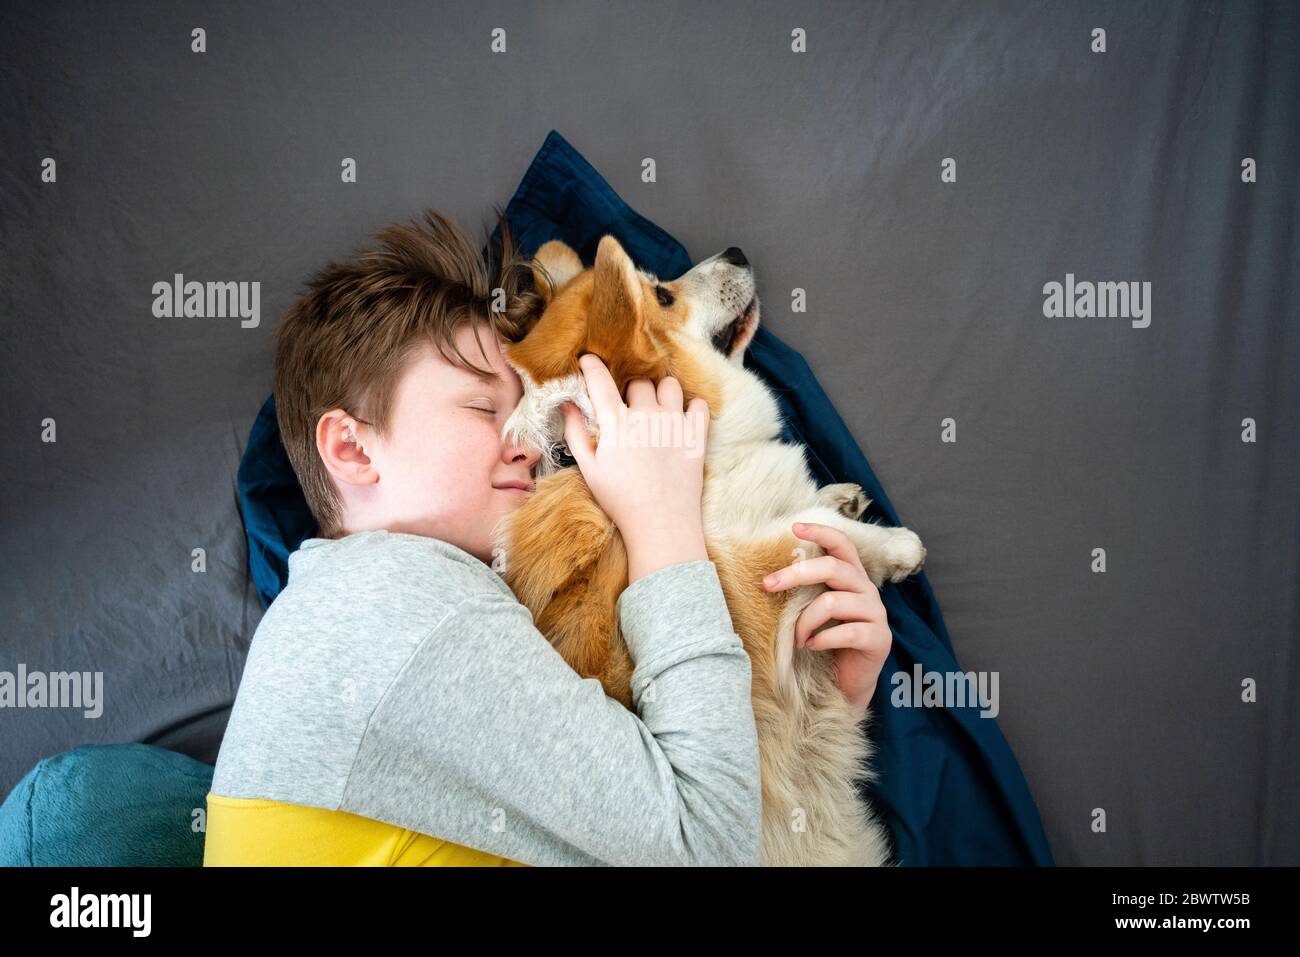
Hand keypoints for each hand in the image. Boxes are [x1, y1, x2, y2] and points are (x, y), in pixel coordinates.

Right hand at [560, 354, 711, 582]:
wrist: (661, 524)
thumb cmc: (621, 500)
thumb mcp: (589, 470)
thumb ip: (575, 434)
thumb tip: (566, 404)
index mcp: (616, 424)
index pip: (600, 381)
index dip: (591, 366)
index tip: (588, 359)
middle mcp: (646, 416)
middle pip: (638, 383)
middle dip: (631, 392)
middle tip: (630, 411)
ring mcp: (674, 423)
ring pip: (669, 385)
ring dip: (661, 393)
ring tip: (657, 412)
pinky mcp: (697, 435)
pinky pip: (699, 404)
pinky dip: (691, 407)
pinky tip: (682, 421)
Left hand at [761, 522, 892, 719]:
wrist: (848, 683)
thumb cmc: (826, 641)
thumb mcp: (815, 610)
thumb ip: (806, 591)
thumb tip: (769, 576)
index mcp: (851, 577)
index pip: (841, 544)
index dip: (821, 531)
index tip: (793, 526)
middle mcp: (866, 590)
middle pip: (832, 568)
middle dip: (796, 573)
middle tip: (767, 584)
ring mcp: (876, 614)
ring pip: (833, 602)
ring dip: (805, 620)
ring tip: (796, 637)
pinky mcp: (879, 639)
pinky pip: (846, 632)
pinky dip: (822, 639)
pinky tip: (811, 646)